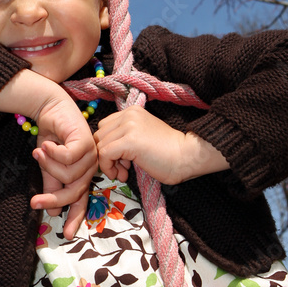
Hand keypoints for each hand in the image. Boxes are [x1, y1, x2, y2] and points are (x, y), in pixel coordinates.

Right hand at [31, 96, 97, 238]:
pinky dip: (52, 153)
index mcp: (82, 174)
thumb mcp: (47, 166)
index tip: (66, 235)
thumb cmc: (51, 136)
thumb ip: (51, 186)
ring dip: (48, 165)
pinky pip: (67, 158)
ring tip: (40, 151)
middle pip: (74, 191)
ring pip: (68, 175)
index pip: (81, 200)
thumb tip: (52, 211)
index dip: (74, 217)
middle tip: (34, 203)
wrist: (50, 108)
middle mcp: (90, 166)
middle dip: (53, 198)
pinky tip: (47, 144)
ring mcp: (91, 154)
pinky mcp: (87, 142)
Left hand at [94, 105, 229, 184]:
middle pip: (99, 135)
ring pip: (100, 145)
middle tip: (122, 168)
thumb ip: (124, 138)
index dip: (108, 145)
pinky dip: (108, 167)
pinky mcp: (129, 140)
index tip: (122, 161)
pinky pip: (105, 154)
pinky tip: (122, 175)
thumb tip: (104, 152)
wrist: (187, 157)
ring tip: (124, 173)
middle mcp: (128, 114)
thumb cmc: (168, 153)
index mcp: (132, 112)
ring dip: (109, 163)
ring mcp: (129, 125)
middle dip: (107, 155)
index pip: (104, 127)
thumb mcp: (142, 137)